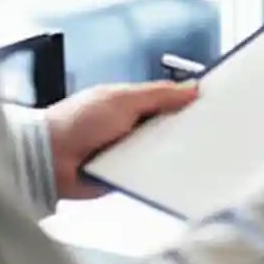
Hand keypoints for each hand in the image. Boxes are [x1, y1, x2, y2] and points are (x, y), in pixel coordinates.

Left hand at [45, 82, 198, 199]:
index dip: (190, 101)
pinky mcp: (128, 175)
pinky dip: (161, 172)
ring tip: (200, 152)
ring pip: (164, 151)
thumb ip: (158, 95)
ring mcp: (131, 151)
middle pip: (171, 127)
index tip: (214, 104)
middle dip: (187, 129)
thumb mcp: (122, 99)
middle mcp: (134, 126)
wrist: (50, 158)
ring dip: (175, 152)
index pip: (170, 100)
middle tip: (213, 132)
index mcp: (133, 102)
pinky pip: (151, 173)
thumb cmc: (78, 121)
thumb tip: (192, 88)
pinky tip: (178, 171)